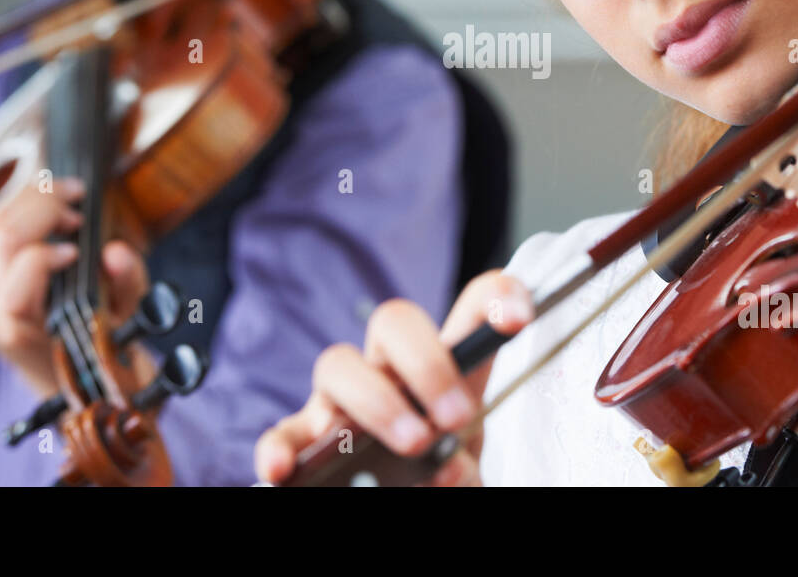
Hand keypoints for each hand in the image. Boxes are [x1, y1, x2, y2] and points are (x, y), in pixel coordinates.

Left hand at [0, 177, 151, 396]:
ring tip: (62, 207)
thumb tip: (116, 253)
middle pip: (2, 232)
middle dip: (44, 202)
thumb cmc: (90, 340)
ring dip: (28, 203)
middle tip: (77, 197)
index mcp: (18, 327)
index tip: (82, 227)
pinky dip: (10, 212)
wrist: (55, 370)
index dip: (55, 232)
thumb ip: (126, 283)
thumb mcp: (124, 317)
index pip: (24, 262)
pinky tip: (36, 218)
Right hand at [254, 270, 533, 485]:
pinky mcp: (303, 438)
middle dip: (427, 363)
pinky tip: (285, 469)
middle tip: (456, 417)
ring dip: (374, 401)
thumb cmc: (438, 475)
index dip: (495, 298)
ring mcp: (340, 399)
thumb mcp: (464, 472)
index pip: (470, 310)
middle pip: (394, 321)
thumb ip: (464, 470)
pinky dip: (281, 446)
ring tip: (410, 443)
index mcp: (444, 370)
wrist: (406, 497)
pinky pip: (284, 431)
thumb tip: (448, 464)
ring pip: (337, 363)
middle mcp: (389, 370)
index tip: (517, 319)